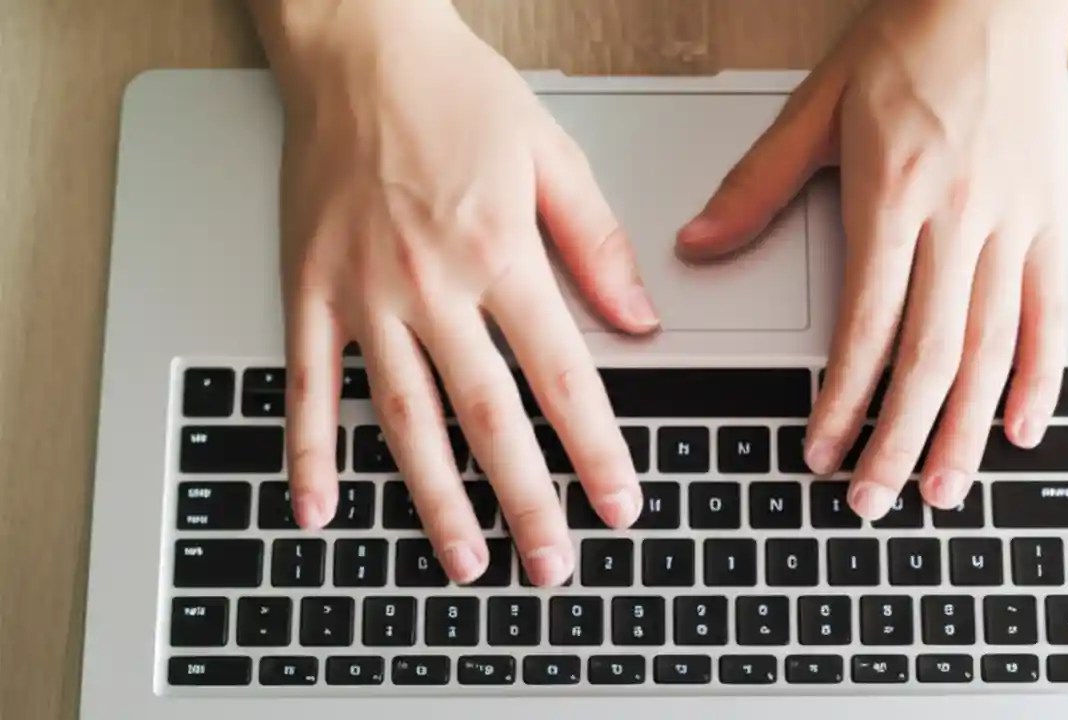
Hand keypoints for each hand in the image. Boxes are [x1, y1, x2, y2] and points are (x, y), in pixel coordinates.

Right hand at [250, 0, 658, 584]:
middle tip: (551, 566)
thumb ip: (597, 246)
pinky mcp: (310, 287)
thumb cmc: (455, 92)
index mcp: (501, 253)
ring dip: (436, 498)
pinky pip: (308, 382)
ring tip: (463, 561)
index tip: (619, 504)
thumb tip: (640, 320)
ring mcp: (364, 292)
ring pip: (404, 417)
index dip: (596, 451)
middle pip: (489, 417)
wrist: (359, 44)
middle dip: (526, 501)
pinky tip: (320, 506)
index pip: (562, 377)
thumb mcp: (552, 156)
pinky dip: (310, 449)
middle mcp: (432, 283)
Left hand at [678, 0, 1067, 518]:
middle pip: (931, 356)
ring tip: (941, 489)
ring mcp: (1014, 223)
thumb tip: (697, 244)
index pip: (866, 327)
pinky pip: (1052, 310)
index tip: (824, 452)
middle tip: (875, 500)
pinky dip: (1040, 374)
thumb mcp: (815, 106)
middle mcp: (958, 219)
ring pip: (993, 348)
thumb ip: (756, 186)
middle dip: (898, 439)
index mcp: (893, 196)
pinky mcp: (1053, 218)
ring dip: (964, 429)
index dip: (844, 402)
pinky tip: (1021, 425)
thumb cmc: (911, 39)